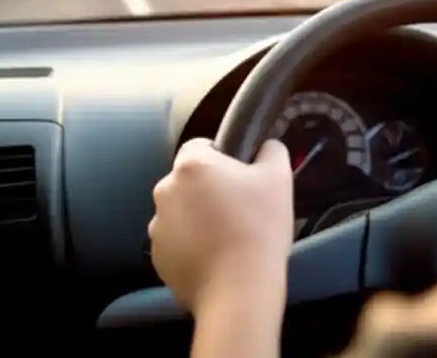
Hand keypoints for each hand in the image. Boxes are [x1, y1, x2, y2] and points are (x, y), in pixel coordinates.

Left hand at [148, 137, 293, 315]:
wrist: (239, 291)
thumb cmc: (259, 228)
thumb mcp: (279, 179)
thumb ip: (271, 151)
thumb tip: (265, 146)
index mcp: (192, 165)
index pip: (200, 146)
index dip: (222, 157)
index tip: (240, 177)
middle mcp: (165, 191)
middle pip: (188, 181)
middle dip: (208, 190)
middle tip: (238, 209)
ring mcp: (157, 226)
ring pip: (180, 212)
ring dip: (197, 218)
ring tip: (227, 239)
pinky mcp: (158, 258)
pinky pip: (176, 242)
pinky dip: (190, 246)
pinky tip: (215, 259)